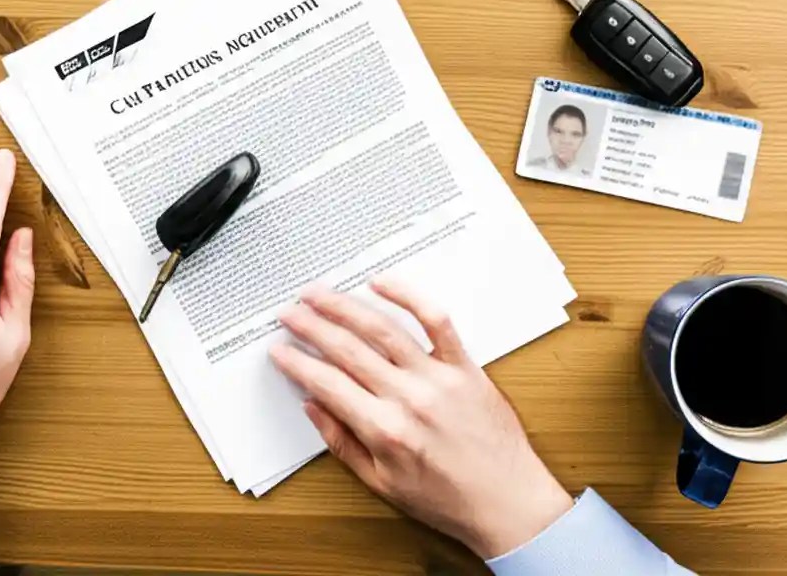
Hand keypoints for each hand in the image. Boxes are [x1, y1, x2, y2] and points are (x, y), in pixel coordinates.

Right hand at [270, 279, 571, 558]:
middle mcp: (408, 398)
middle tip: (289, 313)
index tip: (279, 351)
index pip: (326, 384)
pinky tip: (382, 284)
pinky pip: (436, 321)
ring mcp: (438, 378)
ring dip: (345, 307)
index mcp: (384, 431)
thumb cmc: (447, 499)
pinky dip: (409, 297)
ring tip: (319, 293)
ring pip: (382, 330)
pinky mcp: (464, 366)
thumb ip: (342, 442)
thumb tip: (312, 406)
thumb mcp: (382, 483)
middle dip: (311, 327)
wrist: (507, 502)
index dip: (297, 364)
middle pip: (347, 350)